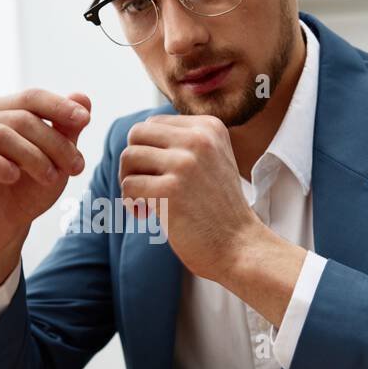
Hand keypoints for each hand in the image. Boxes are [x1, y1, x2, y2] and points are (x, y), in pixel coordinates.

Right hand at [0, 89, 89, 301]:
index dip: (59, 106)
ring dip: (33, 156)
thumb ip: (66, 130)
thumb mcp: (54, 159)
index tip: (85, 120)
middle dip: (54, 142)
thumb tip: (83, 98)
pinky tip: (14, 177)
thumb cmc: (26, 188)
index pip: (31, 98)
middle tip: (76, 166)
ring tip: (51, 178)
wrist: (4, 228)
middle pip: (21, 119)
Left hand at [118, 114, 260, 283]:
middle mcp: (199, 139)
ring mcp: (185, 164)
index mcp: (208, 127)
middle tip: (144, 186)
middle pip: (137, 134)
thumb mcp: (211, 159)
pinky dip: (131, 204)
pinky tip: (148, 215)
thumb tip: (136, 135)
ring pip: (128, 157)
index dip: (148, 151)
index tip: (160, 175)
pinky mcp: (171, 190)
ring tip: (146, 201)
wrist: (239, 245)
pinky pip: (128, 186)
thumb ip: (182, 142)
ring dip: (129, 182)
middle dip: (133, 162)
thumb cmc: (218, 207)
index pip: (153, 123)